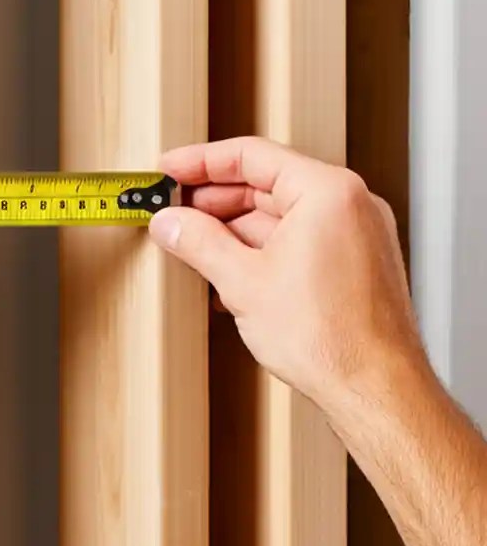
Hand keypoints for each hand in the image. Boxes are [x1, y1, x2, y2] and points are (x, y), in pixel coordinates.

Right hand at [147, 136, 422, 404]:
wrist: (374, 390)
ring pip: (280, 214)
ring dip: (233, 228)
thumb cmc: (331, 338)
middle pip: (266, 183)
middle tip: (173, 209)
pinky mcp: (354, 263)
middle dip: (213, 200)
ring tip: (193, 245)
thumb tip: (170, 222)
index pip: (251, 155)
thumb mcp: (243, 281)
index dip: (200, 162)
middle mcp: (349, 205)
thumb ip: (199, 241)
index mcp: (328, 192)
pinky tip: (228, 270)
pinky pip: (298, 239)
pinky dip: (260, 248)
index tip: (170, 170)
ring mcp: (355, 234)